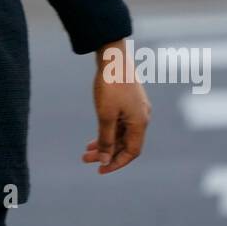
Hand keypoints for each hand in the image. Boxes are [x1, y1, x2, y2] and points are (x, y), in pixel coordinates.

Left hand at [83, 38, 150, 174]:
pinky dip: (108, 130)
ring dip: (105, 142)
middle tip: (85, 159)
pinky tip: (96, 134)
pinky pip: (120, 122)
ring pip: (121, 133)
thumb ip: (106, 139)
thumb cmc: (110, 85)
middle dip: (107, 153)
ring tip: (87, 150)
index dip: (116, 163)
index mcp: (140, 122)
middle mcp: (141, 117)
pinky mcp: (129, 100)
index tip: (99, 170)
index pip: (131, 152)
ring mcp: (136, 108)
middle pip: (125, 143)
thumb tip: (105, 160)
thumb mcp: (105, 115)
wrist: (113, 55)